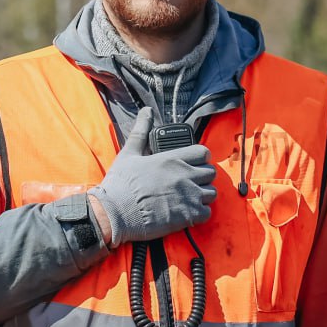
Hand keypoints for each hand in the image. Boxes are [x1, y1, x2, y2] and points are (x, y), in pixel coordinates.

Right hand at [88, 107, 216, 247]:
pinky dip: (199, 213)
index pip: (203, 152)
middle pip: (210, 173)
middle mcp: (185, 175)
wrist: (115, 213)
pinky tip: (187, 213)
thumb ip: (141, 131)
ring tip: (189, 198)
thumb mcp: (129, 153)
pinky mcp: (188, 216)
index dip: (200, 158)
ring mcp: (189, 196)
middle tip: (190, 182)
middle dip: (203, 177)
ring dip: (202, 195)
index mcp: (172, 158)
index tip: (194, 163)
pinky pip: (207, 212)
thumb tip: (146, 111)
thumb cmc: (121, 184)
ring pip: (211, 193)